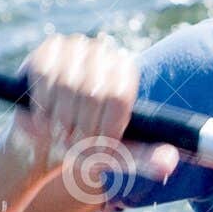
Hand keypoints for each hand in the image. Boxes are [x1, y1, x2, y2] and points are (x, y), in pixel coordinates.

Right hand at [6, 34, 176, 191]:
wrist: (49, 139)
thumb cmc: (90, 143)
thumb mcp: (121, 155)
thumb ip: (147, 159)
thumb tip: (169, 163)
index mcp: (126, 73)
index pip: (118, 98)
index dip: (106, 129)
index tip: (99, 149)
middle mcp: (104, 54)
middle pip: (92, 93)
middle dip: (82, 129)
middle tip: (76, 146)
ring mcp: (75, 48)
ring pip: (66, 86)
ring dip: (61, 122)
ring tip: (61, 135)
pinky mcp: (47, 51)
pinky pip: (44, 76)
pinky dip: (43, 106)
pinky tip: (45, 121)